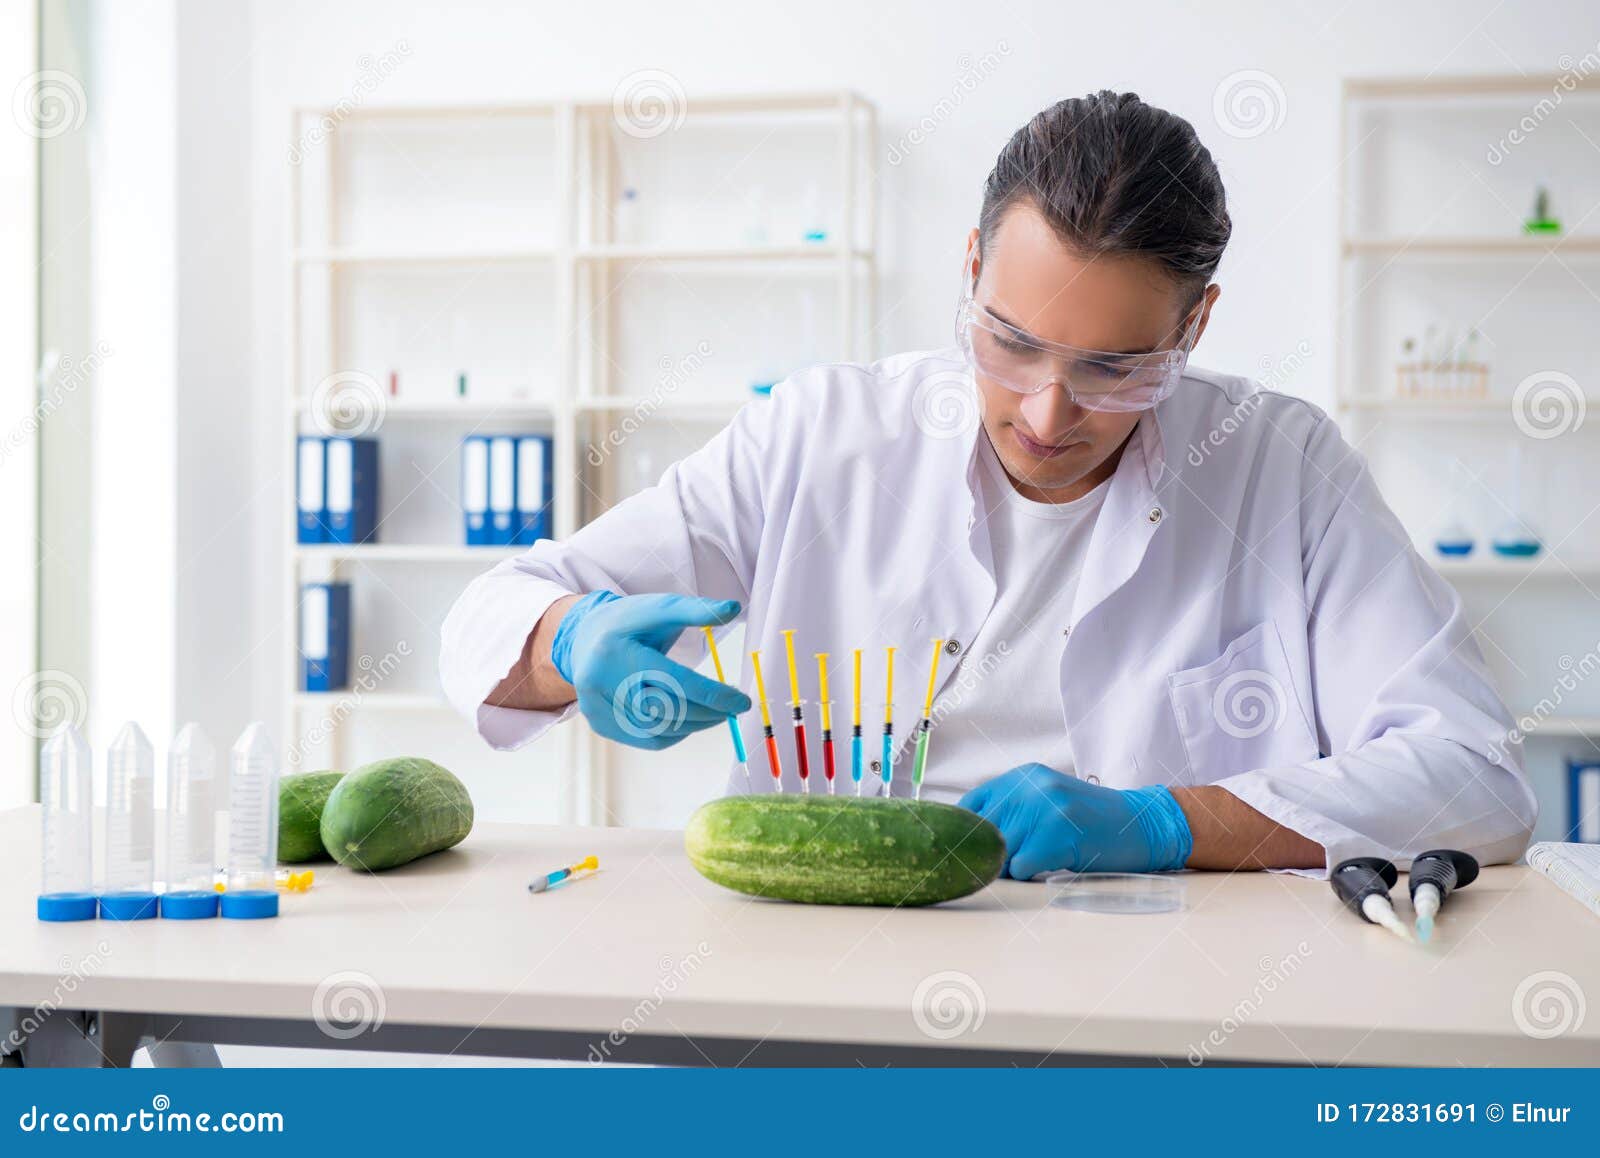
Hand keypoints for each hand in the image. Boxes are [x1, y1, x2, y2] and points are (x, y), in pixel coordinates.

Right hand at [551, 592, 751, 749]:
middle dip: (707, 712)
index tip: (741, 702)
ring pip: (656, 730)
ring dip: (694, 726)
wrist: (583, 637)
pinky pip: (645, 739)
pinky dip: (674, 733)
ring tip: (717, 713)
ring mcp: (596, 707)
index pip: (672, 680)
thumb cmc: (629, 622)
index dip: (711, 695)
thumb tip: (733, 608)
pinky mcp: (599, 723)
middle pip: (665, 710)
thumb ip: (696, 610)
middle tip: (733, 708)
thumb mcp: (659, 608)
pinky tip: (691, 721)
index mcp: (616, 651)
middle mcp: (600, 682)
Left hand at [957, 763, 1191, 878]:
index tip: (967, 852)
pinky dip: (1026, 876)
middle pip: (980, 831)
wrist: (1142, 822)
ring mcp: (1044, 809)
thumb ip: (1012, 810)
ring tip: (1027, 866)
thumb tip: (969, 840)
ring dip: (1006, 868)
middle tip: (999, 868)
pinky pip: (1020, 866)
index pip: (969, 805)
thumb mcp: (1047, 799)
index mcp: (1022, 776)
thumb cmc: (1092, 819)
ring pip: (998, 851)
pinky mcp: (1058, 834)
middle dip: (985, 855)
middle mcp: (1029, 787)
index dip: (965, 833)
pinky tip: (1043, 869)